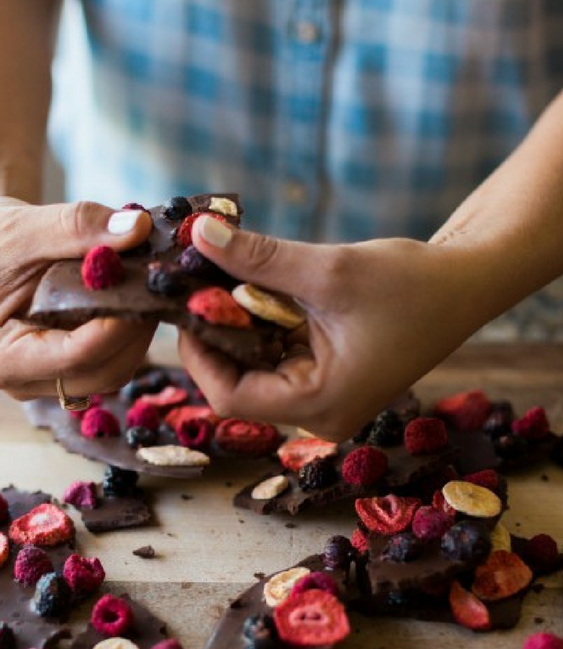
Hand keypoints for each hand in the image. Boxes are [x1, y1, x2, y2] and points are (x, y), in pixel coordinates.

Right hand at [0, 196, 154, 399]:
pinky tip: (138, 293)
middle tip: (159, 280)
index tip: (148, 285)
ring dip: (138, 330)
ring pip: (114, 369)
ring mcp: (45, 379)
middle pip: (104, 373)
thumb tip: (139, 228)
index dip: (120, 325)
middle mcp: (21, 381)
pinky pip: (110, 358)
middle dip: (136, 329)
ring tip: (150, 282)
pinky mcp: (64, 367)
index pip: (77, 356)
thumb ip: (79, 226)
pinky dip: (129, 329)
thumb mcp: (22, 226)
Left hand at [178, 216, 484, 440]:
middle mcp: (319, 414)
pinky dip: (261, 322)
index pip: (230, 395)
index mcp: (321, 405)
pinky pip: (278, 355)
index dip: (197, 351)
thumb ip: (258, 257)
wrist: (466, 284)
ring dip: (236, 323)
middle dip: (215, 332)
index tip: (184, 303)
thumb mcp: (328, 269)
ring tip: (213, 276)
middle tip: (190, 284)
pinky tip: (248, 284)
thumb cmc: (410, 283)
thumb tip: (197, 234)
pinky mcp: (328, 376)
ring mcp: (324, 398)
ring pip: (256, 366)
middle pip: (240, 381)